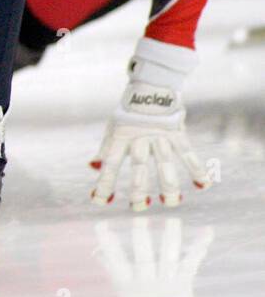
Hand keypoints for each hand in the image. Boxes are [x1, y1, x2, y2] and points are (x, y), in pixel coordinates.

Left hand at [90, 39, 208, 211]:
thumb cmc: (128, 114)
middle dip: (139, 188)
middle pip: (140, 166)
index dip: (104, 182)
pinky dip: (197, 169)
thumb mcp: (113, 129)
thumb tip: (93, 167)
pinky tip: (203, 185)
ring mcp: (160, 136)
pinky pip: (188, 154)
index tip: (99, 200)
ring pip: (165, 163)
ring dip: (169, 185)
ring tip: (171, 203)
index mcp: (121, 138)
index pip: (111, 164)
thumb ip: (105, 150)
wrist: (150, 89)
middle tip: (138, 207)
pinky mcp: (178, 133)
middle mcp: (140, 139)